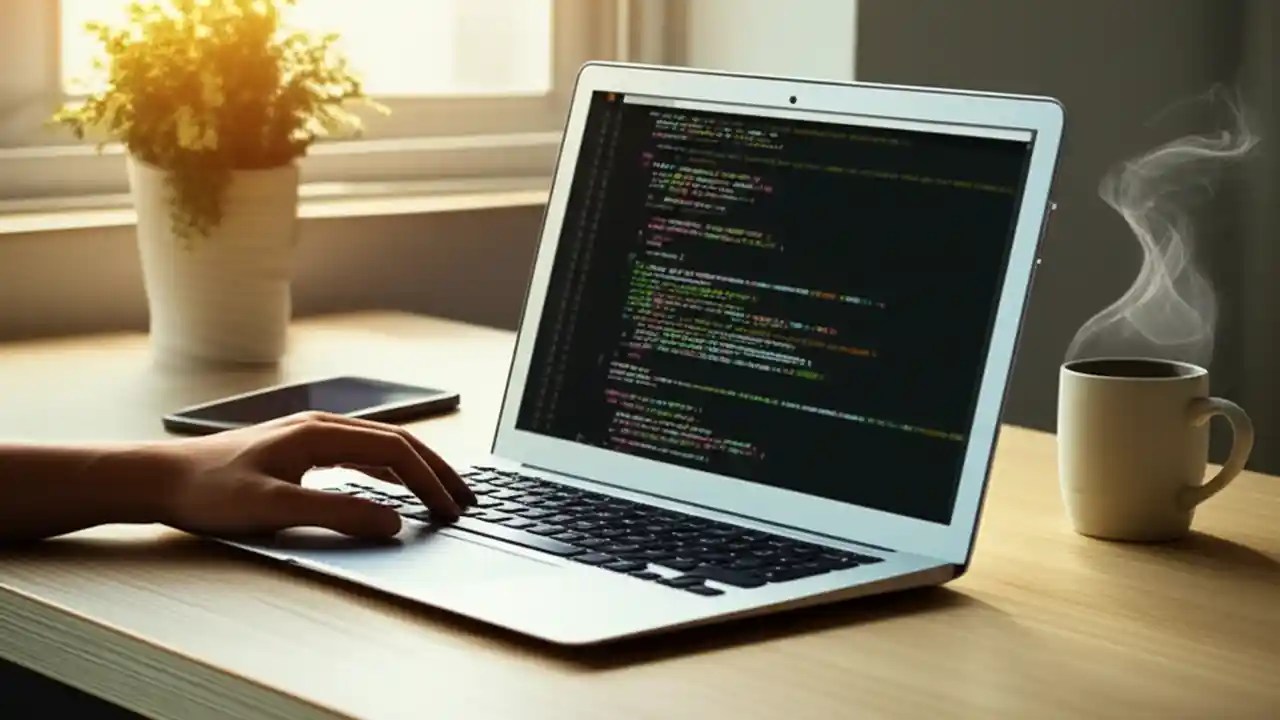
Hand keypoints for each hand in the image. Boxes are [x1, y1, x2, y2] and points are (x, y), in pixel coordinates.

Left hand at [154, 411, 475, 538]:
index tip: (452, 508)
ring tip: (441, 494)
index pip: (396, 450)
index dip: (430, 479)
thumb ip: (337, 513)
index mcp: (320, 433)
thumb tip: (392, 521)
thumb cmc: (207, 491)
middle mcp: (321, 427)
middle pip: (397, 442)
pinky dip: (390, 469)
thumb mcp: (274, 508)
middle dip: (436, 471)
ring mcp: (311, 436)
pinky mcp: (300, 450)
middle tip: (465, 500)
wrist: (158, 478)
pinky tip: (394, 486)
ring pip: (381, 446)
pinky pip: (361, 453)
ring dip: (416, 469)